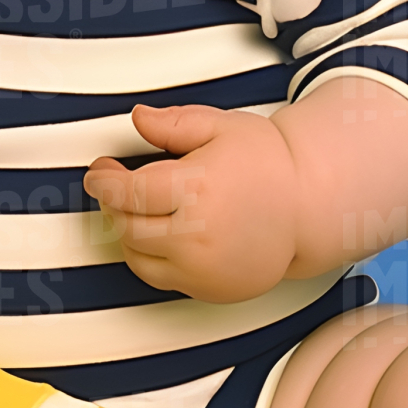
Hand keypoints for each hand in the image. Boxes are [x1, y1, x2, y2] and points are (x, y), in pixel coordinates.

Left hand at [84, 103, 299, 303]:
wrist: (310, 208)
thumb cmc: (270, 166)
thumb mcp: (223, 127)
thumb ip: (175, 123)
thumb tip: (140, 118)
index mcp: (198, 187)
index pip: (128, 191)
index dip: (104, 181)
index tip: (98, 172)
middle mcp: (198, 233)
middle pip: (127, 224)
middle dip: (111, 203)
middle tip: (113, 185)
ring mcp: (203, 267)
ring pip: (136, 255)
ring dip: (125, 230)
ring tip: (136, 207)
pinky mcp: (209, 288)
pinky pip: (157, 278)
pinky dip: (146, 256)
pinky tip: (156, 232)